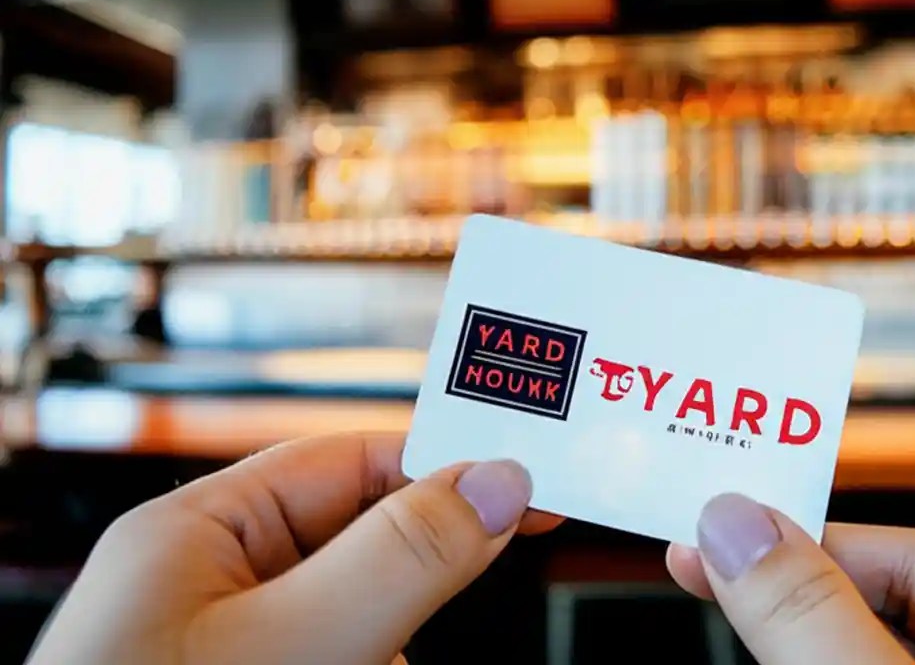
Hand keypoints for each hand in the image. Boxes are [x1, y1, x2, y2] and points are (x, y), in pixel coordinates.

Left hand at [27, 433, 559, 664]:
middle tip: (436, 615)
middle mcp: (211, 590)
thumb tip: (495, 484)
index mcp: (196, 535)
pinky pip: (343, 660)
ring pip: (365, 624)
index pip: (347, 462)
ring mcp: (234, 653)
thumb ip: (398, 560)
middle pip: (364, 548)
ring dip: (389, 650)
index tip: (526, 480)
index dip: (441, 464)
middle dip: (413, 586)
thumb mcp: (291, 646)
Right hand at [667, 494, 914, 664]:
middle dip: (804, 599)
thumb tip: (737, 526)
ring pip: (906, 658)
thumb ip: (816, 623)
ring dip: (819, 644)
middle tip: (710, 584)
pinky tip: (805, 664)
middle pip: (909, 610)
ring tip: (743, 628)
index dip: (805, 540)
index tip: (714, 539)